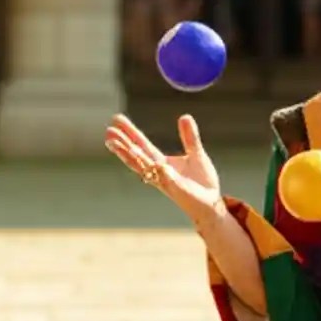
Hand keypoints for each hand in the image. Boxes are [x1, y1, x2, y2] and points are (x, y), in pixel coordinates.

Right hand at [105, 113, 221, 223]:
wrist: (212, 204)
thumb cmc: (201, 182)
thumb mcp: (196, 154)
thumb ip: (190, 137)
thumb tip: (184, 116)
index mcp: (161, 162)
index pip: (142, 145)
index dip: (129, 132)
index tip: (116, 120)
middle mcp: (159, 172)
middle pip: (137, 156)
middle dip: (123, 144)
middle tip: (108, 131)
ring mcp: (167, 182)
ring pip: (147, 168)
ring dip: (134, 158)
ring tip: (120, 146)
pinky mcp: (179, 191)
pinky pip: (170, 181)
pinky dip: (163, 173)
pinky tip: (158, 164)